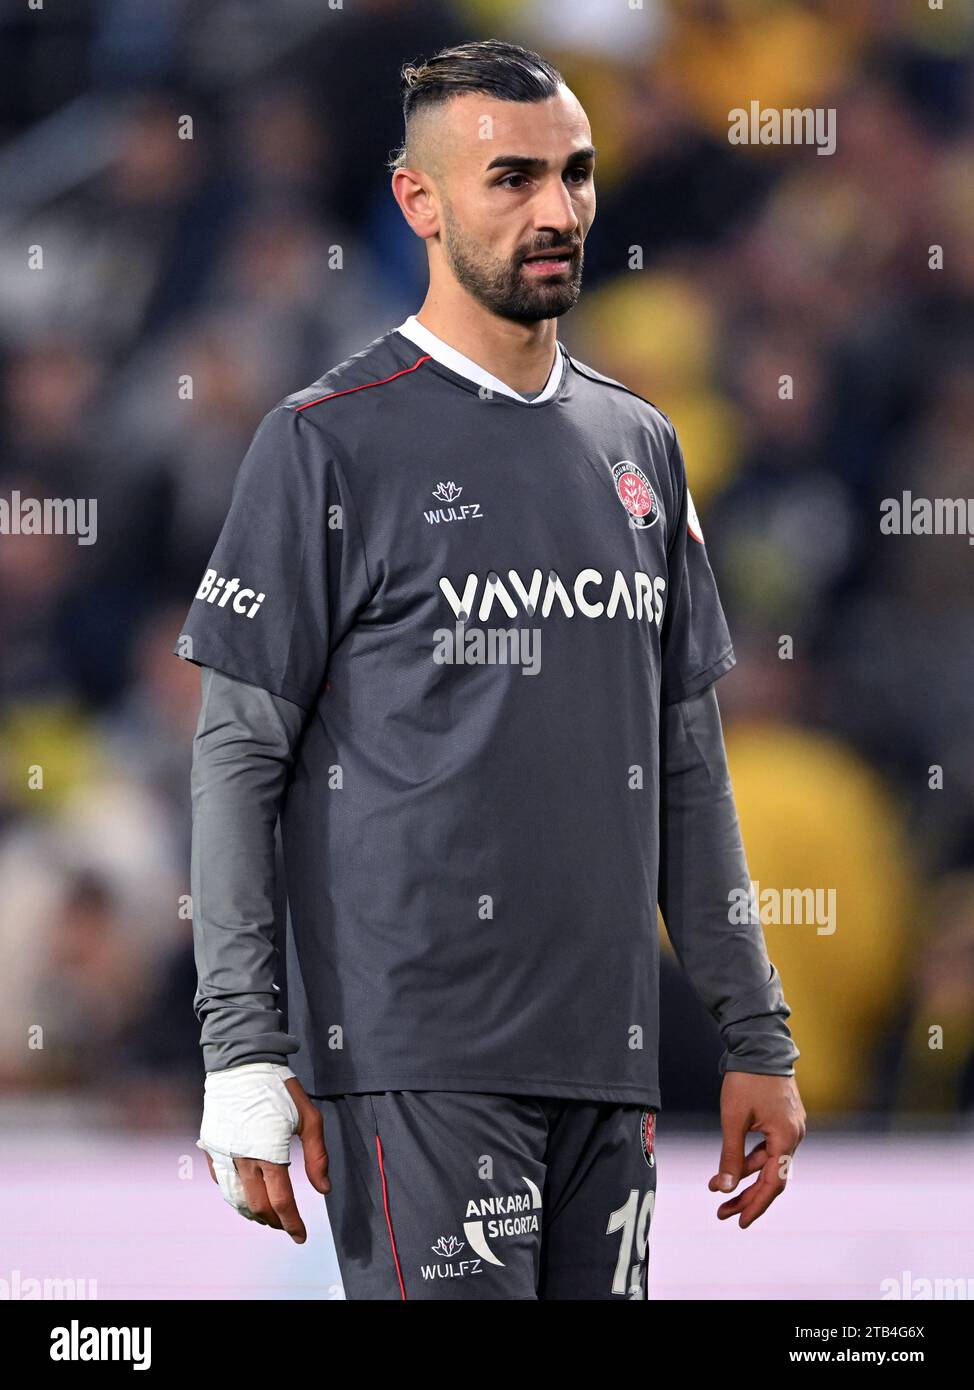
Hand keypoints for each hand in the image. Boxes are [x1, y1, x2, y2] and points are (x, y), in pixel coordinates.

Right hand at [199, 1064, 330, 1242]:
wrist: (242, 1065)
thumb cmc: (280, 1090)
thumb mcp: (309, 1118)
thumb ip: (317, 1155)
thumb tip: (324, 1189)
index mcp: (269, 1153)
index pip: (281, 1202)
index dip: (292, 1223)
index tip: (301, 1236)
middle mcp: (243, 1159)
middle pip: (258, 1206)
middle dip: (275, 1221)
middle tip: (287, 1224)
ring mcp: (223, 1154)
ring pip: (235, 1200)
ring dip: (253, 1213)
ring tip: (269, 1216)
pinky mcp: (211, 1147)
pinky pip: (222, 1183)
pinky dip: (235, 1196)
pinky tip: (247, 1194)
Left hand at [708, 1072, 805, 1228]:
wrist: (760, 1044)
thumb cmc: (746, 1079)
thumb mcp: (733, 1119)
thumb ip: (730, 1155)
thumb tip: (725, 1188)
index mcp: (786, 1138)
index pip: (773, 1184)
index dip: (755, 1205)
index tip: (738, 1221)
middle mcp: (794, 1135)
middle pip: (771, 1177)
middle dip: (746, 1196)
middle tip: (722, 1211)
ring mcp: (791, 1127)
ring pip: (768, 1162)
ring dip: (745, 1176)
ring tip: (716, 1187)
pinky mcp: (784, 1119)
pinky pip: (769, 1148)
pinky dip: (751, 1158)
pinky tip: (732, 1165)